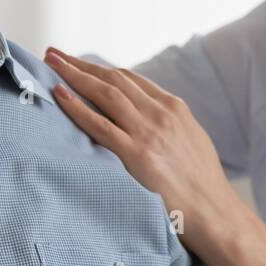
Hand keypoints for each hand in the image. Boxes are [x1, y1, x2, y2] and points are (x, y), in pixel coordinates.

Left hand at [43, 47, 245, 258]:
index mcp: (174, 107)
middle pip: (113, 79)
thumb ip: (169, 123)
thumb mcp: (191, 139)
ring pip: (104, 93)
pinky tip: (59, 94)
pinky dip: (77, 107)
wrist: (215, 212)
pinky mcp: (137, 155)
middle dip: (80, 64)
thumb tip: (147, 116)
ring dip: (73, 75)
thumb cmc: (203, 183)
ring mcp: (148, 132)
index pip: (130, 78)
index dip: (101, 68)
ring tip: (50, 63)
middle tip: (54, 53)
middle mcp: (160, 113)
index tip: (79, 62)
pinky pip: (100, 125)